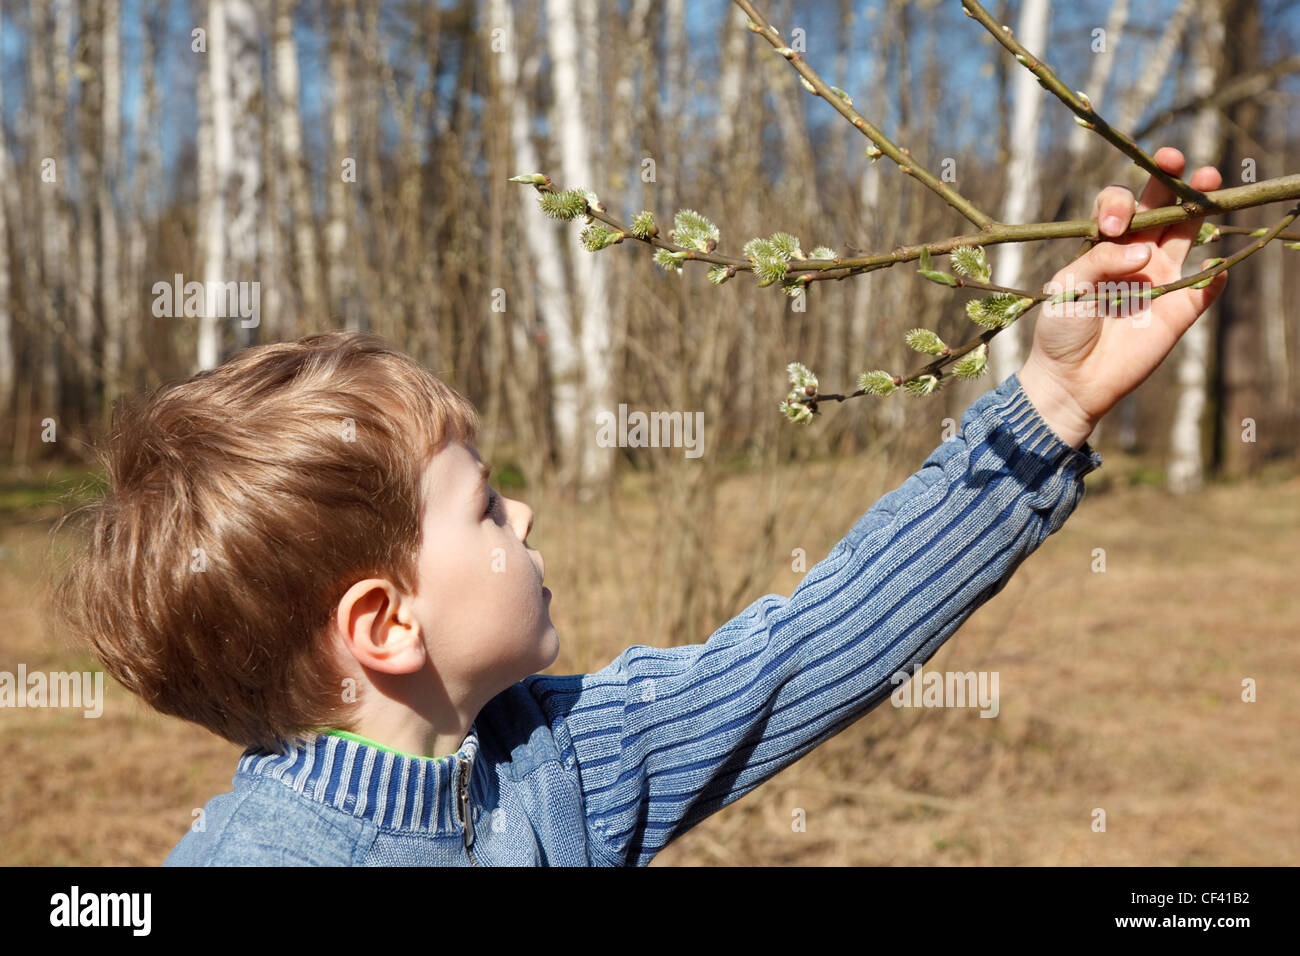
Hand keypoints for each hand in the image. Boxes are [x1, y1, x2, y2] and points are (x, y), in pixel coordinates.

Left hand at [1018, 146, 1227, 448]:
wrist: (1069, 379)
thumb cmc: (1060, 330)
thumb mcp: (1065, 290)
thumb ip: (1100, 264)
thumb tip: (1147, 255)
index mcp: (1103, 246)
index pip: (1120, 207)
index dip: (1121, 204)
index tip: (1112, 227)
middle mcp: (1135, 256)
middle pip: (1160, 208)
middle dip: (1169, 181)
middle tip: (1176, 160)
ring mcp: (1161, 280)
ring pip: (1187, 234)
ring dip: (1200, 208)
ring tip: (1209, 183)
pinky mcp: (1180, 310)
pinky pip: (1206, 287)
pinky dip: (1215, 274)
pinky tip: (1214, 263)